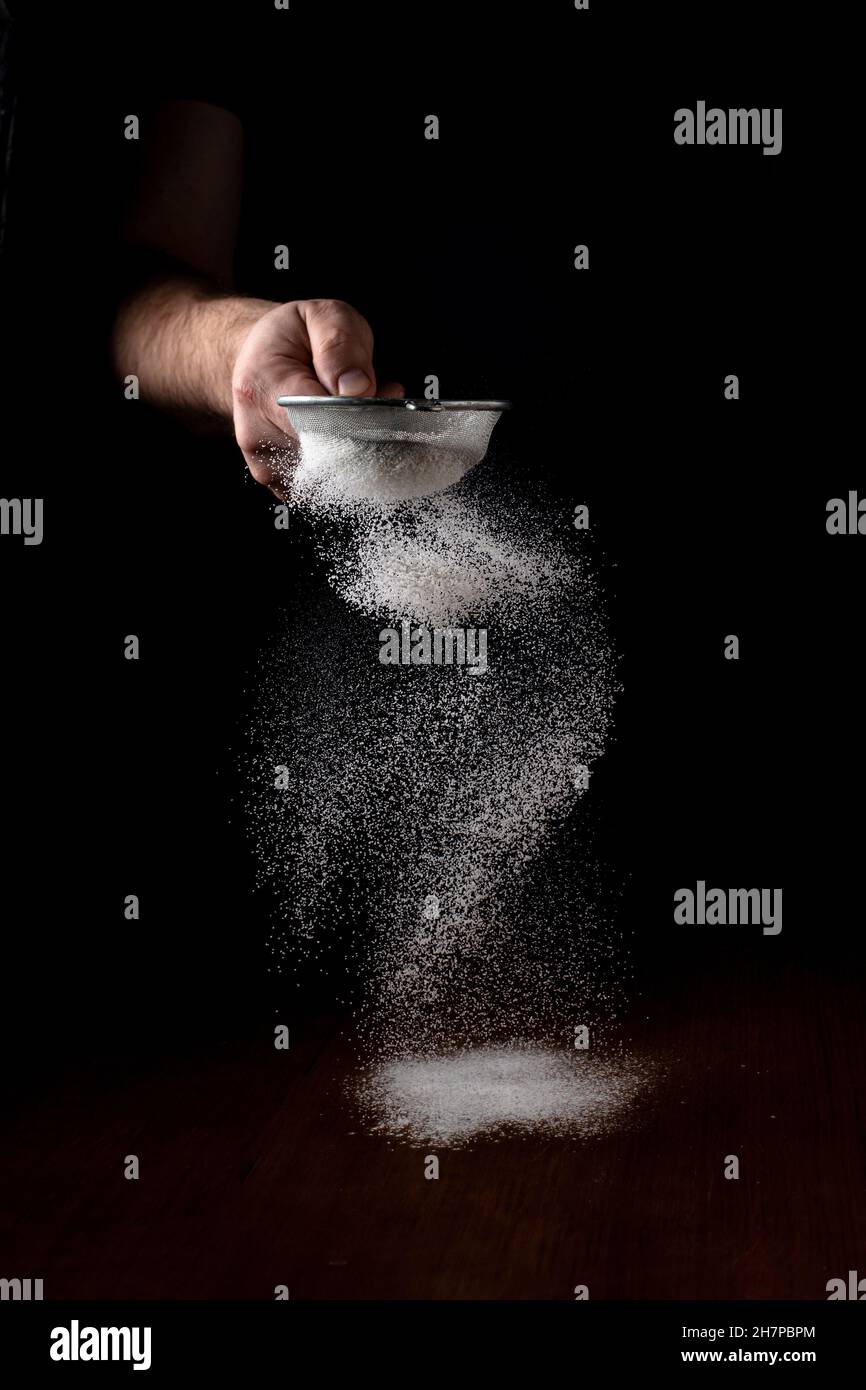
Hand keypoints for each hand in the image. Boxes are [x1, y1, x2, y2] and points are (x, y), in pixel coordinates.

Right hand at [231, 298, 403, 496]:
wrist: (257, 361)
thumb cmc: (292, 339)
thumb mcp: (321, 316)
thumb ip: (340, 346)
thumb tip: (357, 387)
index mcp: (261, 387)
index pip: (317, 422)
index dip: (359, 419)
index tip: (384, 402)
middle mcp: (256, 432)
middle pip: (327, 455)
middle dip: (366, 435)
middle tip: (381, 405)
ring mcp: (267, 463)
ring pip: (331, 476)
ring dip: (359, 452)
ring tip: (361, 416)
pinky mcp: (280, 482)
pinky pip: (325, 487)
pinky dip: (346, 468)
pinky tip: (346, 438)